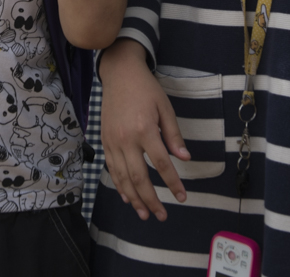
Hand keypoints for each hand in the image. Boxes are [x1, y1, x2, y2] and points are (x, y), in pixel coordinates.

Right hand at [99, 40, 189, 220]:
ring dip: (133, 198)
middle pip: (139, 177)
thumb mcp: (165, 108)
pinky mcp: (105, 141)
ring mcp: (112, 141)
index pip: (161, 164)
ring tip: (144, 214)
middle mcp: (126, 139)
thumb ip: (174, 136)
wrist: (119, 74)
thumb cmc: (146, 89)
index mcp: (144, 129)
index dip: (173, 183)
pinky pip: (111, 168)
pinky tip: (127, 197)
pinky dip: (119, 184)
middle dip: (151, 199)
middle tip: (162, 215)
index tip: (182, 197)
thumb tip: (185, 159)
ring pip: (123, 177)